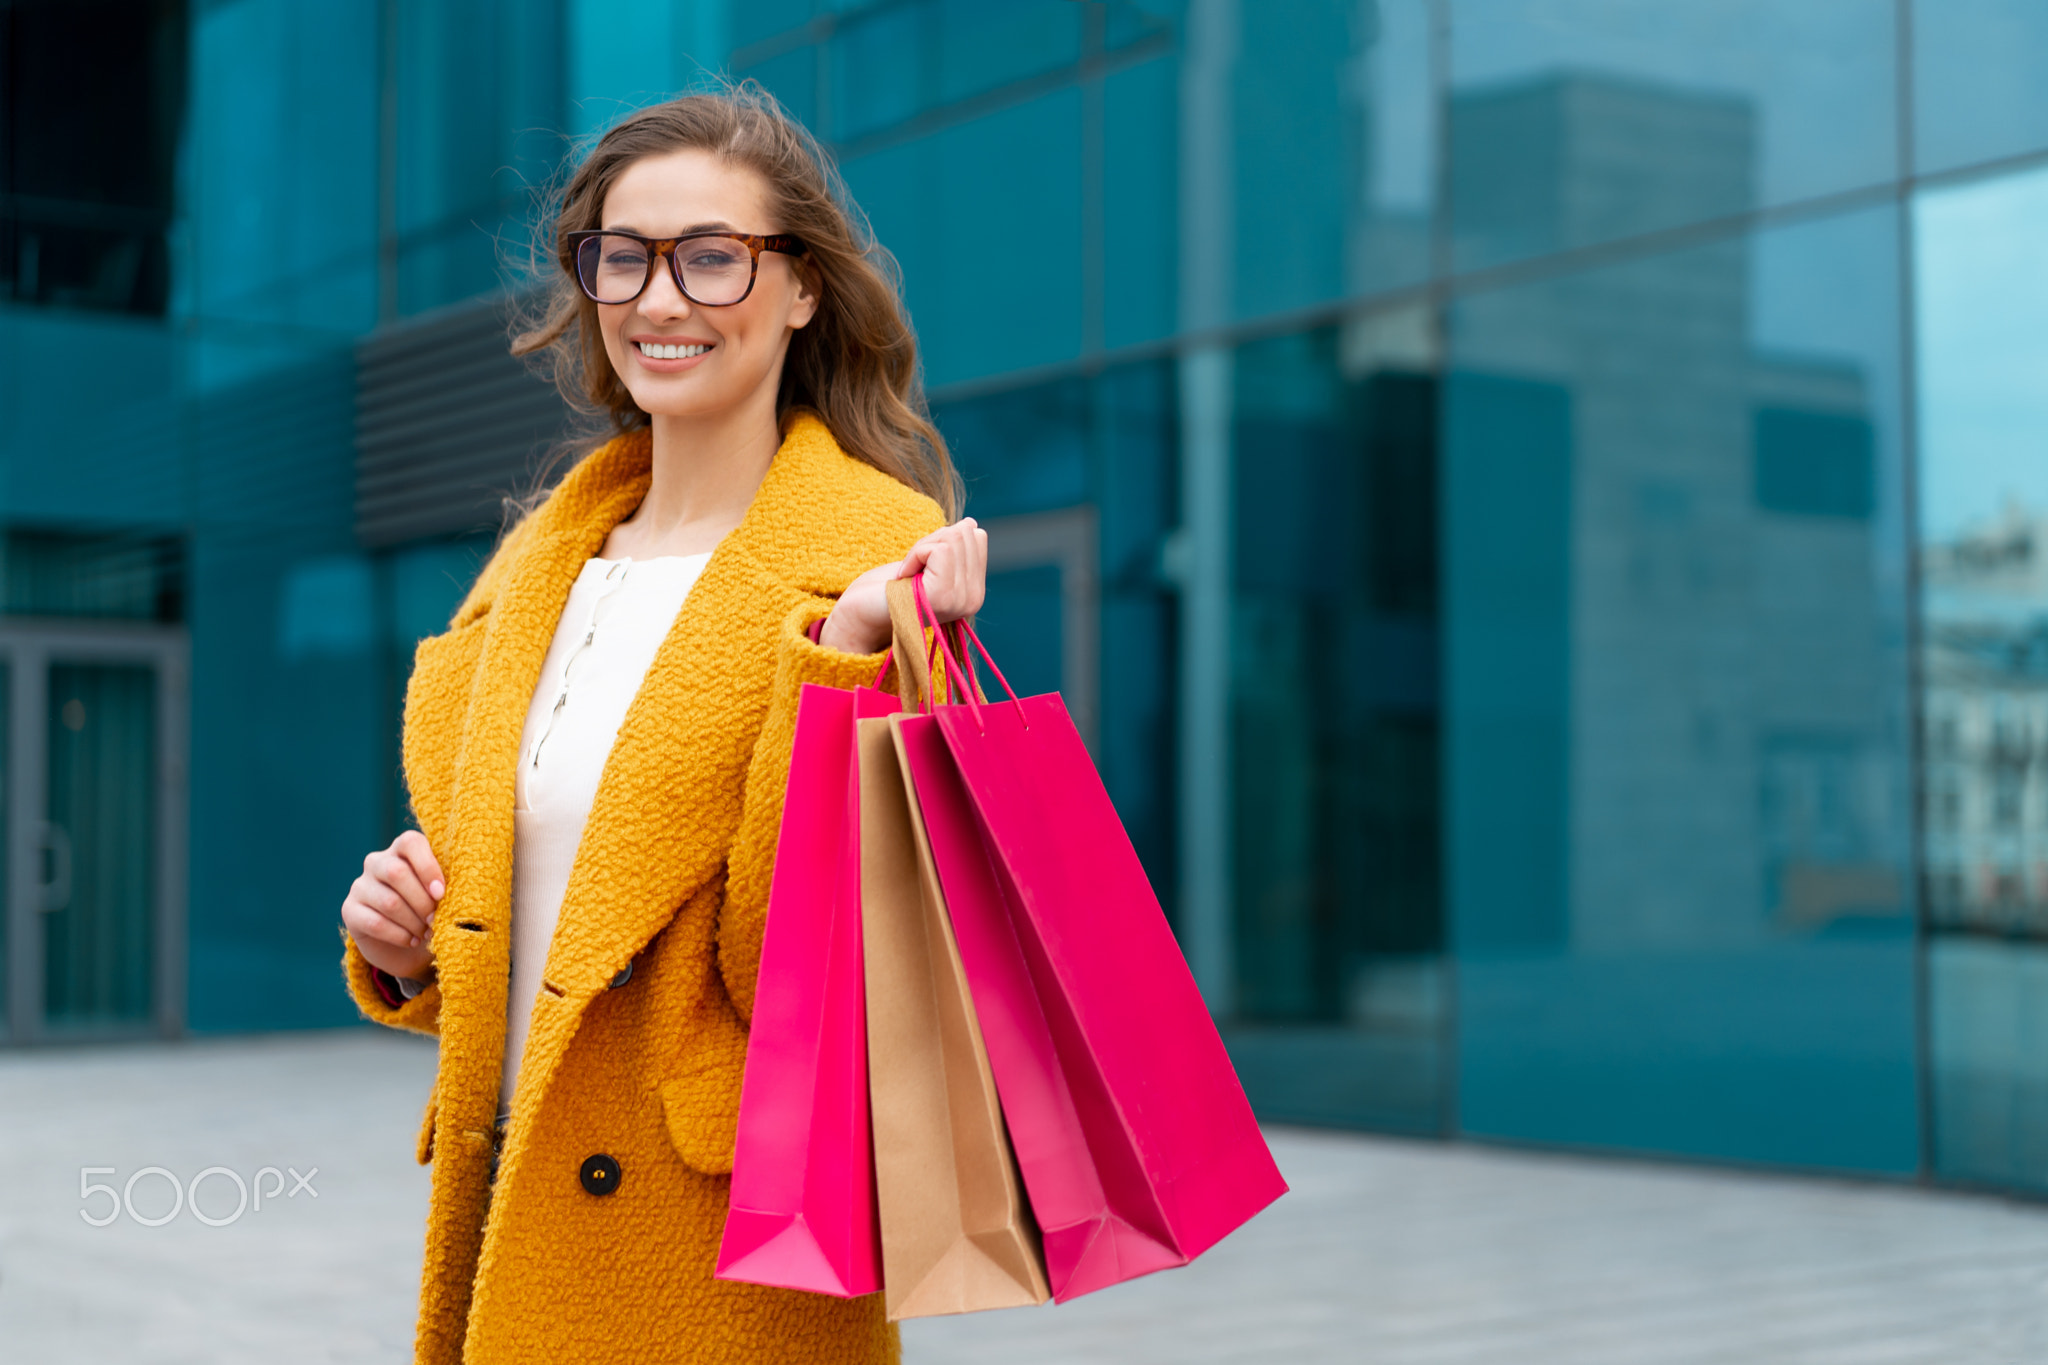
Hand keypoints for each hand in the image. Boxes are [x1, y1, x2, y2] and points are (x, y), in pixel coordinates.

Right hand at [342, 830, 443, 981]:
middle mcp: (377, 862)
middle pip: (397, 873)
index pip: (411, 843)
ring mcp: (360, 885)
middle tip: (435, 921)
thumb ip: (446, 885)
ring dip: (413, 922)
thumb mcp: (442, 895)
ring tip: (427, 933)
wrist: (408, 946)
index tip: (441, 894)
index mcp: (403, 849)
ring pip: (389, 901)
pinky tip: (412, 940)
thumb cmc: (431, 911)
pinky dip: (399, 935)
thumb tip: (453, 891)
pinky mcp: (350, 910)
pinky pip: (375, 922)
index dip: (428, 867)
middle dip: (422, 901)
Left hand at [820, 517, 987, 654]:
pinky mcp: (942, 595)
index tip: (922, 564)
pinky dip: (915, 555)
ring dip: (922, 548)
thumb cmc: (889, 588)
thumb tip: (970, 524)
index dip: (943, 539)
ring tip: (908, 572)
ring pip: (954, 538)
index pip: (977, 537)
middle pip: (967, 534)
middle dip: (933, 540)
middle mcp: (973, 600)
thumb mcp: (928, 563)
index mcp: (973, 592)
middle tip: (912, 567)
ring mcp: (960, 599)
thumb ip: (952, 547)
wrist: (861, 615)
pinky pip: (939, 549)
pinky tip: (904, 576)